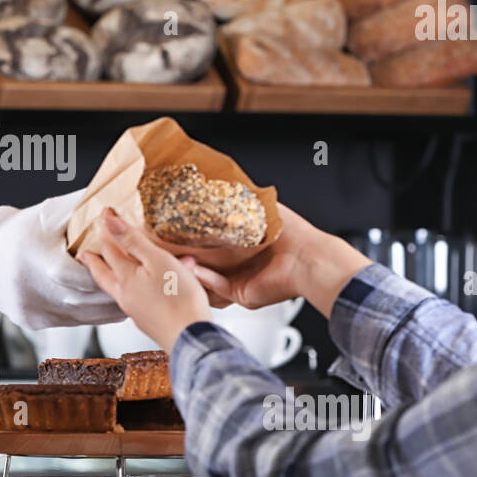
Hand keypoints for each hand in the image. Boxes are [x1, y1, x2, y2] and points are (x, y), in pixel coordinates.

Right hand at [0, 189, 126, 328]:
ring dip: (110, 307)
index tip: (131, 263)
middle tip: (140, 281)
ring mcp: (37, 310)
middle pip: (91, 299)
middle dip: (117, 290)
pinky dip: (93, 313)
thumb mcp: (50, 213)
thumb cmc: (21, 231)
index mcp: (43, 263)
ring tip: (131, 293)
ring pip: (86, 317)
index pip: (90, 275)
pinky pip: (74, 321)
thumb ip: (84, 207)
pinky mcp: (35, 322)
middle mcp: (39, 292)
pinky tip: (107, 304)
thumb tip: (117, 197)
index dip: (113, 270)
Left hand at [77, 208, 211, 351]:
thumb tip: (110, 222)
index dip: (106, 229)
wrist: (191, 339)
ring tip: (112, 269)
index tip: (104, 214)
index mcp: (125, 278)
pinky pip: (135, 298)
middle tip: (85, 254)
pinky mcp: (149, 321)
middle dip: (94, 262)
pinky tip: (145, 288)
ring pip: (117, 288)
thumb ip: (133, 241)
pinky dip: (135, 287)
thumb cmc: (179, 298)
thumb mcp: (158, 261)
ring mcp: (136, 310)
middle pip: (103, 274)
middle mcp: (125, 295)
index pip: (109, 248)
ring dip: (112, 275)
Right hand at [183, 202, 371, 318]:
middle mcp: (242, 265)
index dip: (195, 237)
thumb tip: (224, 183)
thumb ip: (242, 200)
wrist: (308, 259)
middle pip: (205, 262)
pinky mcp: (239, 293)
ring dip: (190, 268)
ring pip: (205, 278)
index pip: (213, 242)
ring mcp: (239, 280)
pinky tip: (192, 266)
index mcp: (246, 246)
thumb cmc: (295, 234)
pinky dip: (202, 277)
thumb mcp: (263, 209)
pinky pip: (215, 287)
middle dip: (187, 255)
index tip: (177, 228)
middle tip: (168, 246)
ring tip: (175, 256)